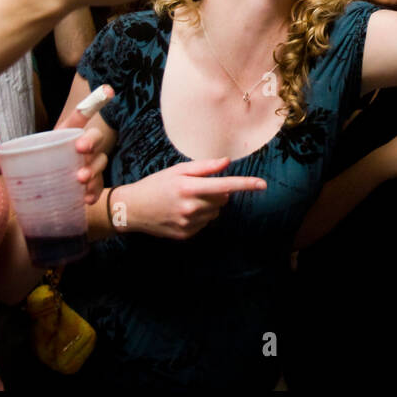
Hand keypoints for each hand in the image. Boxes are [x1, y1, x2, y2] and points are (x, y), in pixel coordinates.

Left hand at [0, 86, 115, 204]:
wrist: (45, 190)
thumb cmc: (36, 168)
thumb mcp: (21, 162)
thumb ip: (6, 160)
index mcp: (65, 135)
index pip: (79, 117)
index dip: (94, 102)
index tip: (108, 90)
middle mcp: (82, 148)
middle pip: (95, 137)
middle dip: (91, 141)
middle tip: (81, 149)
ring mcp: (90, 165)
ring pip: (100, 161)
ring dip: (93, 169)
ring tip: (81, 178)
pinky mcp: (93, 183)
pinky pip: (99, 185)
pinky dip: (94, 191)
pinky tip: (87, 198)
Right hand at [119, 158, 266, 239]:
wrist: (133, 209)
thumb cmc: (157, 184)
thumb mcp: (178, 171)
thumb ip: (204, 167)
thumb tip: (227, 162)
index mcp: (189, 188)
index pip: (225, 186)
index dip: (245, 184)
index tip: (262, 184)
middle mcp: (190, 207)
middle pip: (223, 199)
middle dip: (218, 192)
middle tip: (198, 188)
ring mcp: (188, 224)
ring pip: (215, 212)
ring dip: (209, 205)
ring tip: (188, 200)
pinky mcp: (186, 234)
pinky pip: (205, 223)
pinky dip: (200, 217)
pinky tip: (183, 212)